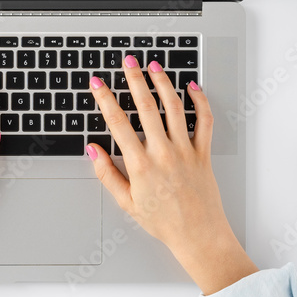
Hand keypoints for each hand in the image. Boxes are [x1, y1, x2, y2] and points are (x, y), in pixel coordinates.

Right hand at [86, 55, 257, 294]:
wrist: (198, 235)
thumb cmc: (163, 222)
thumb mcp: (127, 202)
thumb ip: (108, 174)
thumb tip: (93, 151)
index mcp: (140, 165)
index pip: (118, 123)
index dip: (105, 99)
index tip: (97, 84)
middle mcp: (162, 153)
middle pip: (146, 106)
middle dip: (134, 79)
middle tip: (128, 61)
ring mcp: (185, 150)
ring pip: (174, 107)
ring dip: (163, 82)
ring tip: (154, 66)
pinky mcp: (203, 153)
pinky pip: (204, 121)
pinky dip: (200, 101)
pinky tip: (192, 87)